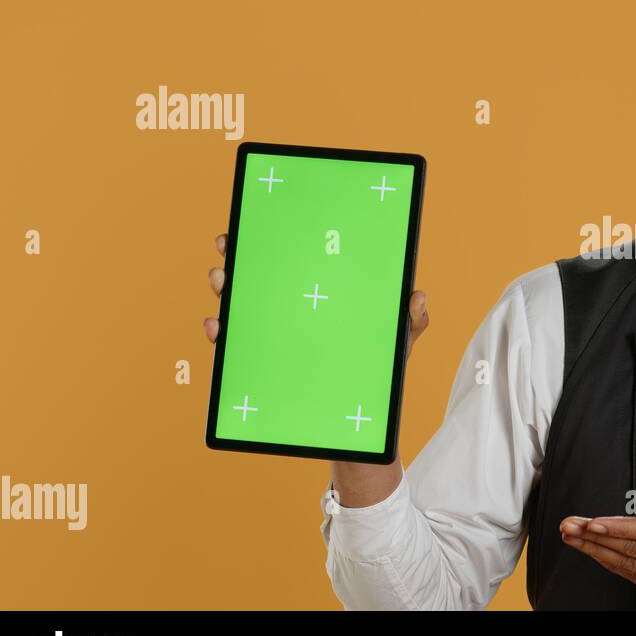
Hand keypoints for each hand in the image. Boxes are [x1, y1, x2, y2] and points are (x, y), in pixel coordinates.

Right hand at [202, 232, 430, 358]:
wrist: (362, 415)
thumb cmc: (378, 367)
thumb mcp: (398, 339)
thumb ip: (412, 319)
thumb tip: (417, 295)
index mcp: (322, 294)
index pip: (295, 259)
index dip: (274, 238)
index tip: (257, 219)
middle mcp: (293, 310)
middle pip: (258, 277)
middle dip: (237, 257)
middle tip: (227, 246)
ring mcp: (276, 335)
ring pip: (240, 306)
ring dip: (224, 290)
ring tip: (220, 280)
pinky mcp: (264, 363)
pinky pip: (234, 346)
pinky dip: (221, 334)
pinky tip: (218, 326)